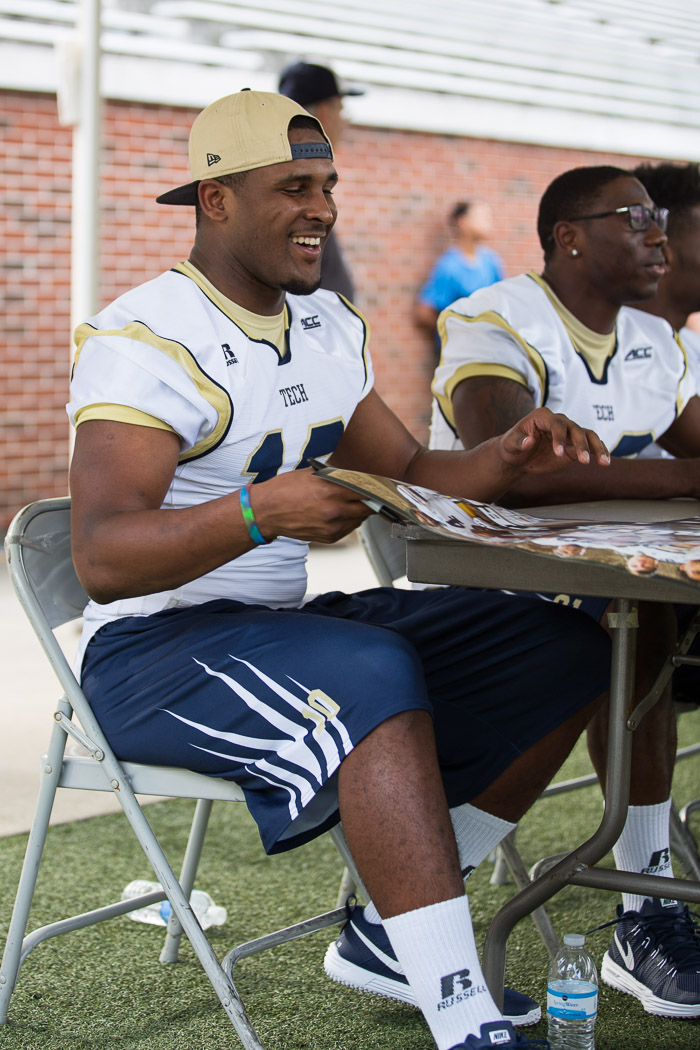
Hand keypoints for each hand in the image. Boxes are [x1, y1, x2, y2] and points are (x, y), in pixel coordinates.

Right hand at [251, 468, 371, 543]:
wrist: (266, 512)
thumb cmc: (285, 489)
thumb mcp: (311, 474)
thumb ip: (336, 476)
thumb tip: (355, 477)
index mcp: (332, 491)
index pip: (366, 490)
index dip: (375, 487)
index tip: (379, 485)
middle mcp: (335, 511)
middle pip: (368, 507)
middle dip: (371, 500)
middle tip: (371, 494)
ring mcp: (333, 527)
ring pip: (359, 519)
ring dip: (359, 510)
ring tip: (351, 502)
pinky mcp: (329, 537)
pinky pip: (348, 528)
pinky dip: (348, 520)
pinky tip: (340, 512)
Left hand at [498, 407, 610, 474]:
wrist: (518, 456)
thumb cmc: (511, 447)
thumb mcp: (510, 445)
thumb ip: (519, 442)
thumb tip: (529, 441)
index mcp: (543, 416)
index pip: (557, 424)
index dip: (559, 437)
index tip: (558, 453)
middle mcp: (559, 421)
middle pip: (575, 429)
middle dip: (580, 444)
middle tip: (583, 461)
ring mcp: (568, 433)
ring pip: (588, 435)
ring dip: (596, 447)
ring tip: (603, 462)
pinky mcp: (574, 445)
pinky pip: (591, 444)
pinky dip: (599, 451)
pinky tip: (605, 461)